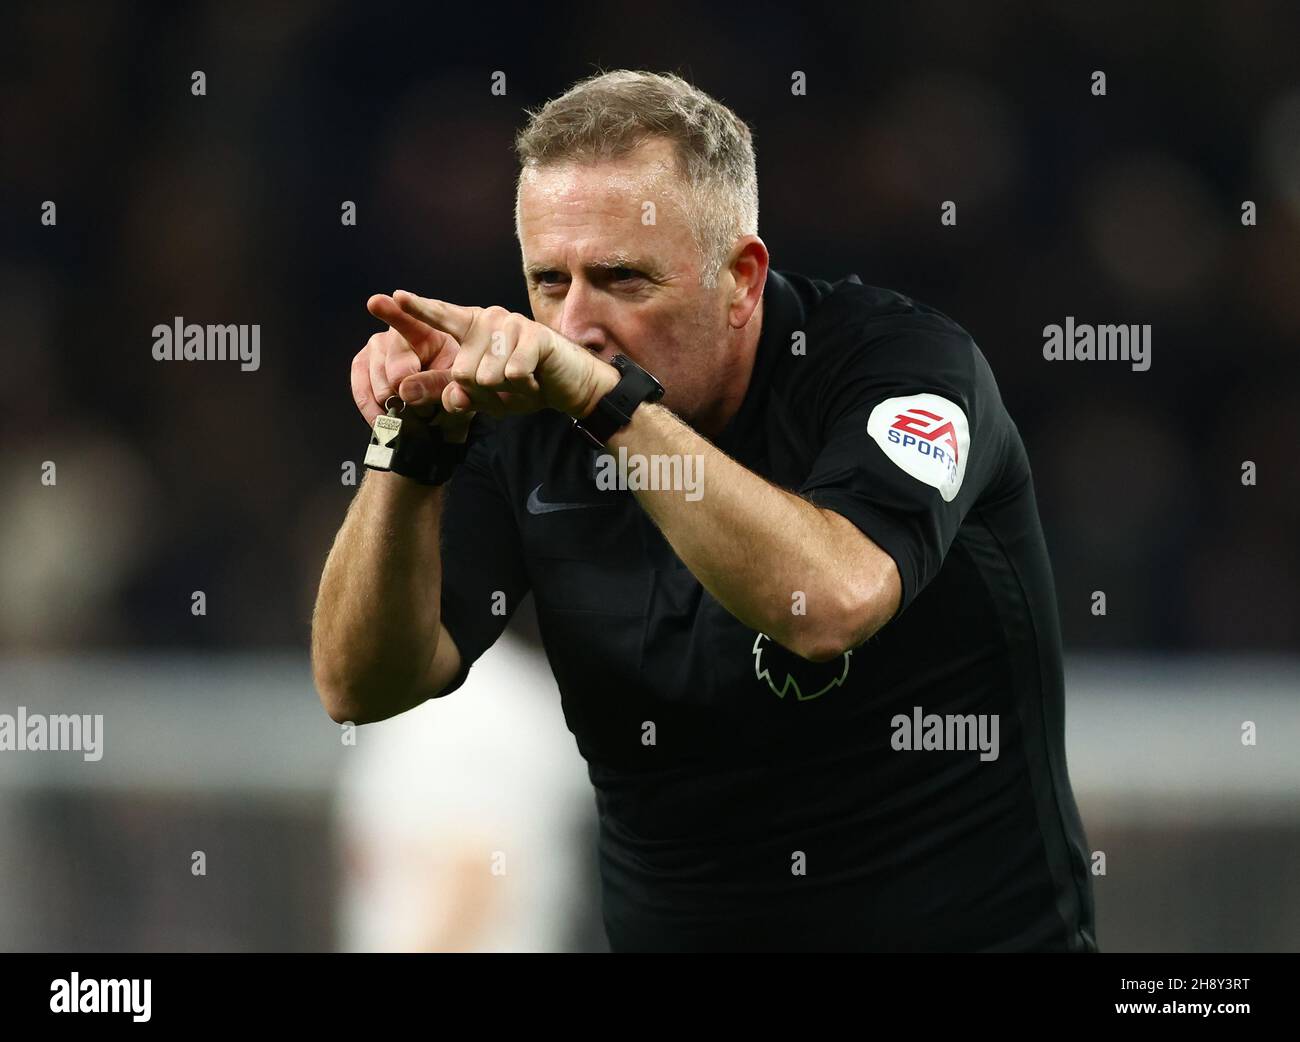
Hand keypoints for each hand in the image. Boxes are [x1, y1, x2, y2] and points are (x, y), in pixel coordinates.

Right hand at [354, 294, 470, 438]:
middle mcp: (396, 333)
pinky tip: (384, 421)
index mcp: (426, 329)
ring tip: (415, 416)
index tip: (376, 303)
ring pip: (375, 381)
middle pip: (392, 366)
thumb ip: (436, 384)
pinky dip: (372, 411)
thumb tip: (403, 390)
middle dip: (408, 394)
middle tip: (428, 409)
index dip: (392, 311)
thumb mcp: (457, 385)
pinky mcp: (363, 366)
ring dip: (394, 405)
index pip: (407, 318)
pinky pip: (360, 389)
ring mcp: (376, 349)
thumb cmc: (456, 386)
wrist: (449, 404)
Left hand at [393, 291, 618, 418]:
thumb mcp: (477, 394)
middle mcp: (487, 319)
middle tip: (504, 388)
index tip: (387, 297)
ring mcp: (510, 324)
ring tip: (521, 382)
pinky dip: (524, 389)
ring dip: (505, 393)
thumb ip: (443, 392)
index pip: (437, 317)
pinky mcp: (534, 335)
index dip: (413, 309)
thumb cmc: (519, 385)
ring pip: (486, 377)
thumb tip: (405, 393)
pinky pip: (513, 375)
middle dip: (482, 394)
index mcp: (469, 328)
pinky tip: (535, 381)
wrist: (567, 385)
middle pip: (461, 372)